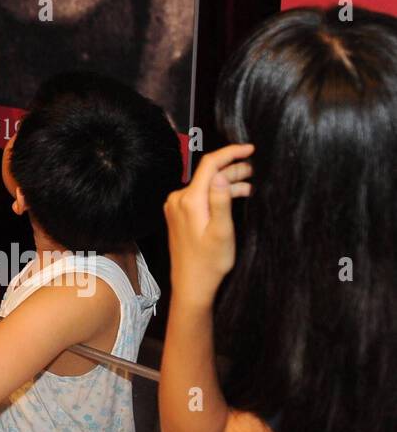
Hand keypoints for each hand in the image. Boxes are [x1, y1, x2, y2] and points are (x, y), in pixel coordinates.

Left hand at [165, 143, 253, 305]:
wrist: (191, 283)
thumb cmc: (210, 261)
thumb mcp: (222, 231)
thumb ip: (221, 201)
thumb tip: (221, 176)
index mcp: (189, 200)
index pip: (209, 165)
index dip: (230, 153)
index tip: (250, 148)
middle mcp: (178, 199)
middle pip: (207, 174)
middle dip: (232, 168)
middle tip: (255, 170)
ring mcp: (176, 206)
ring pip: (205, 185)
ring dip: (226, 182)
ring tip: (250, 184)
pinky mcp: (179, 214)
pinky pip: (200, 195)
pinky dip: (217, 193)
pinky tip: (234, 196)